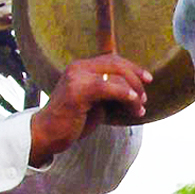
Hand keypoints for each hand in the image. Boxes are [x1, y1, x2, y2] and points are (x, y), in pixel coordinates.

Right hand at [28, 54, 151, 166]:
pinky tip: (132, 104)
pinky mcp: (77, 91)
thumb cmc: (71, 121)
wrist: (47, 134)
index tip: (147, 79)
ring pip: (115, 75)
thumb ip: (109, 91)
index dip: (132, 67)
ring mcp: (77, 77)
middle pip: (116, 63)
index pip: (112, 59)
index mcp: (81, 67)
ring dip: (133, 93)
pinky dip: (124, 94)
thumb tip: (134, 90)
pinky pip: (108, 87)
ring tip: (138, 108)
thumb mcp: (94, 102)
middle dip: (136, 77)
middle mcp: (78, 68)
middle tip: (144, 97)